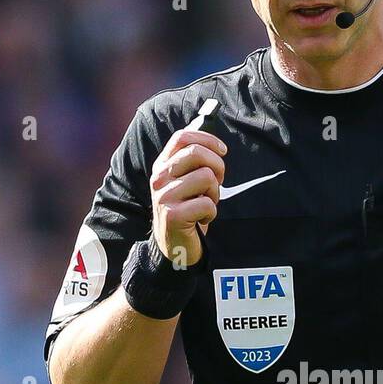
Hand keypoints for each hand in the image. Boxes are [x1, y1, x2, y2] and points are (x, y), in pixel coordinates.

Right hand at [151, 128, 227, 268]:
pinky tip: (202, 219)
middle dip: (217, 166)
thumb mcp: (187, 181)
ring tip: (206, 204)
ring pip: (206, 177)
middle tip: (217, 183)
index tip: (222, 151)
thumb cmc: (188, 210)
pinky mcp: (173, 215)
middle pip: (196, 152)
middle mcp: (159, 178)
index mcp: (162, 165)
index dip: (207, 139)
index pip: (182, 137)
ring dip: (214, 193)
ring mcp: (164, 196)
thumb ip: (195, 163)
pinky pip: (207, 204)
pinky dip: (211, 213)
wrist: (174, 246)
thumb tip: (216, 145)